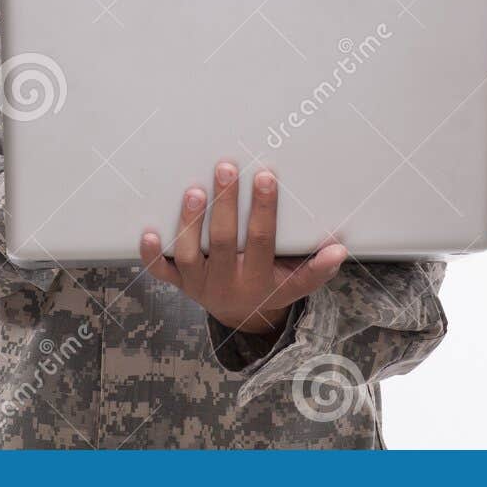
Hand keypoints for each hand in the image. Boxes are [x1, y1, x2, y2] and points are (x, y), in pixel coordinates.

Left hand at [139, 161, 347, 333]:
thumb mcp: (297, 284)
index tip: (265, 176)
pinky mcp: (179, 284)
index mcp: (257, 280)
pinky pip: (160, 272)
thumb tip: (340, 249)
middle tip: (226, 169)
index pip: (261, 240)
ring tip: (195, 191)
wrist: (241, 317)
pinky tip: (146, 232)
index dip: (264, 209)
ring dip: (190, 223)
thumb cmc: (271, 288)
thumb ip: (317, 269)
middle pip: (222, 242)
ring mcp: (198, 284)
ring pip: (188, 254)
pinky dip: (150, 254)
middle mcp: (225, 283)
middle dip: (224, 204)